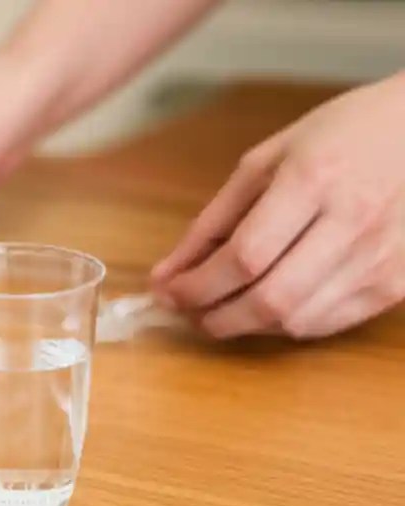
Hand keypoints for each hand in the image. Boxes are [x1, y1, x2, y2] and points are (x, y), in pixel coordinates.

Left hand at [151, 73, 404, 338]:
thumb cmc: (343, 136)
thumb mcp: (268, 160)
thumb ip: (213, 220)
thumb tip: (167, 274)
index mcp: (314, 179)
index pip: (244, 256)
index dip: (198, 285)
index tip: (168, 291)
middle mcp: (354, 221)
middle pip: (270, 298)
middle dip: (216, 316)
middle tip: (189, 310)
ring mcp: (382, 257)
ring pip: (297, 320)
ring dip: (247, 325)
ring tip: (222, 307)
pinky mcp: (399, 282)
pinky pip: (328, 323)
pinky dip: (286, 324)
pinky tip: (268, 306)